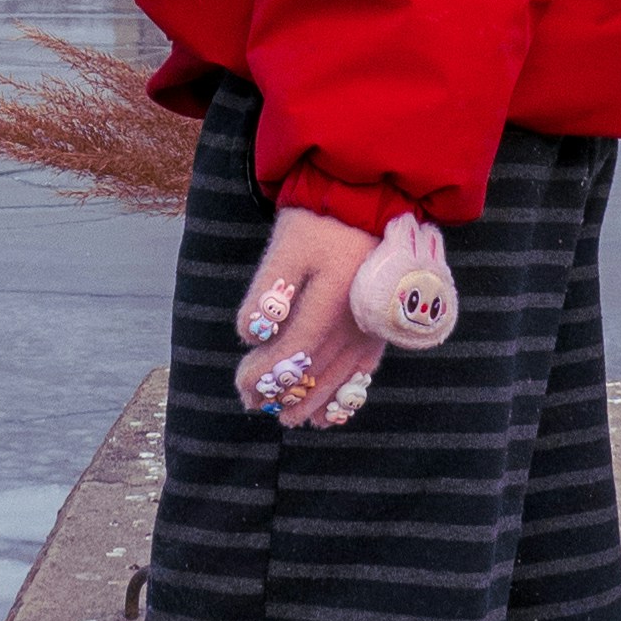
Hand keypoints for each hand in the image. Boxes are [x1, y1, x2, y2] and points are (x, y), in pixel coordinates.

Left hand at [233, 206, 387, 429]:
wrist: (369, 202)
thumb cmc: (321, 222)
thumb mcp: (287, 245)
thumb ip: (267, 290)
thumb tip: (251, 335)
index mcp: (333, 299)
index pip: (295, 350)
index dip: (266, 374)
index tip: (241, 385)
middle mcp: (358, 321)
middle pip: (316, 370)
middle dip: (281, 391)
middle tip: (253, 403)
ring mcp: (373, 328)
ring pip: (340, 377)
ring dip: (310, 401)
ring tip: (286, 418)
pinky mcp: (380, 328)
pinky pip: (363, 373)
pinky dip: (343, 396)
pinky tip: (329, 413)